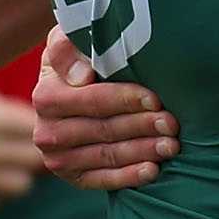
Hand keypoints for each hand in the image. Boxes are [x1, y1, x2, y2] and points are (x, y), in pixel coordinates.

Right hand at [30, 26, 176, 189]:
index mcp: (46, 96)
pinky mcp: (73, 176)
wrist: (74, 84)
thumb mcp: (71, 38)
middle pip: (103, 130)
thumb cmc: (82, 55)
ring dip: (142, 151)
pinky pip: (103, 180)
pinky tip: (153, 170)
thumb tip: (82, 76)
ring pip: (107, 156)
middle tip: (172, 124)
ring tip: (171, 146)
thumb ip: (69, 46)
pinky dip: (129, 177)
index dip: (126, 100)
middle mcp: (46, 132)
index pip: (93, 100)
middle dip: (141, 126)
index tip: (155, 98)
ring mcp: (58, 158)